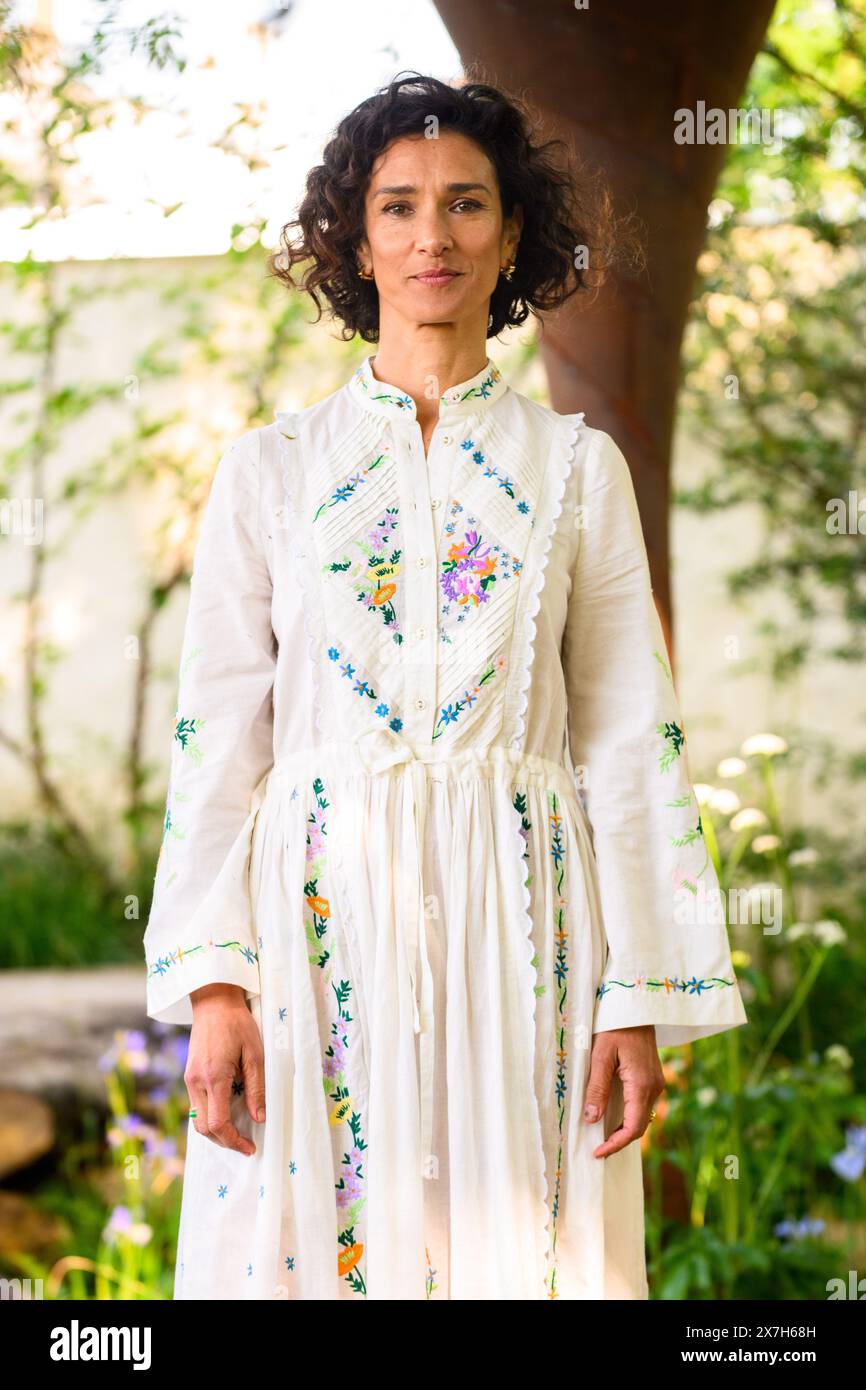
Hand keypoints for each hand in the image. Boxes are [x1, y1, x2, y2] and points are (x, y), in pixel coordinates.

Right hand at [185, 983, 265, 1155]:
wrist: (213, 1002)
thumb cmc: (237, 1024)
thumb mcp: (255, 1054)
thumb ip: (256, 1088)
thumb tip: (259, 1118)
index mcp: (214, 1078)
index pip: (218, 1124)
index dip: (234, 1141)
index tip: (250, 1147)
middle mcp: (196, 1082)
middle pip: (205, 1128)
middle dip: (225, 1141)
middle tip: (246, 1144)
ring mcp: (189, 1080)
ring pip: (198, 1120)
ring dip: (216, 1131)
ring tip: (238, 1132)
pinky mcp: (189, 1076)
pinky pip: (197, 1106)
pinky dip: (211, 1117)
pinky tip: (227, 1114)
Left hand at [583, 1025, 663, 1157]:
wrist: (635, 1006)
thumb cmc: (615, 1026)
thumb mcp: (600, 1055)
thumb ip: (597, 1087)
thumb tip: (592, 1119)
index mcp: (642, 1085)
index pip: (632, 1128)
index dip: (615, 1144)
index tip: (597, 1153)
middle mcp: (654, 1087)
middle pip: (639, 1126)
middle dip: (618, 1141)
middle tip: (597, 1150)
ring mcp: (655, 1083)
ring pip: (641, 1116)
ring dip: (623, 1130)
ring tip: (602, 1137)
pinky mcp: (652, 1077)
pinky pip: (642, 1105)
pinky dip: (628, 1116)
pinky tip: (612, 1117)